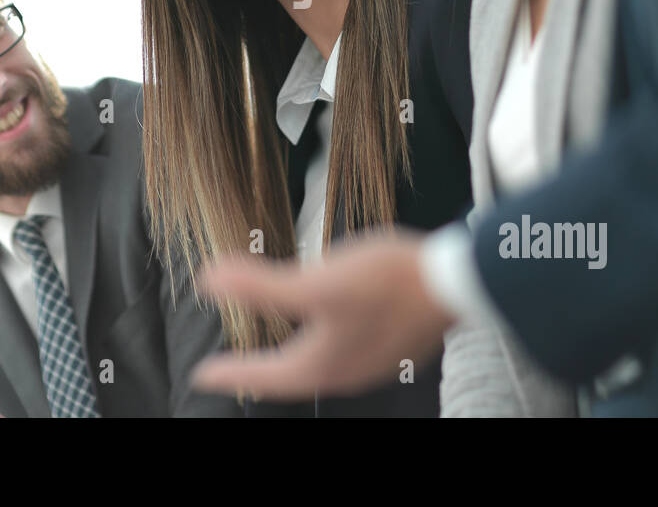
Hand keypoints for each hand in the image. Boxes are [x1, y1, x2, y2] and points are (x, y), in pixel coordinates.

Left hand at [190, 232, 456, 400]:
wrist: (455, 281)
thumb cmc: (389, 284)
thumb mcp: (316, 283)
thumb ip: (260, 286)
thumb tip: (208, 281)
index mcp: (321, 365)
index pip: (262, 376)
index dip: (230, 373)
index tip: (202, 374)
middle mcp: (344, 372)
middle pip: (288, 376)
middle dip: (258, 371)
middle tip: (231, 367)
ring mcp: (370, 360)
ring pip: (316, 365)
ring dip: (288, 358)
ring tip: (271, 348)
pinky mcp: (388, 342)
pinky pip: (340, 351)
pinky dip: (318, 343)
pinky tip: (322, 326)